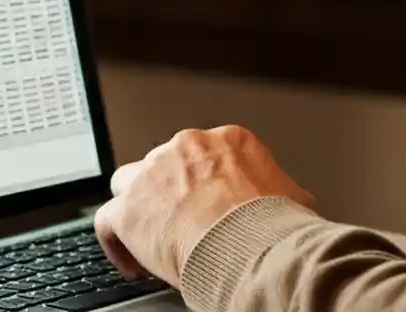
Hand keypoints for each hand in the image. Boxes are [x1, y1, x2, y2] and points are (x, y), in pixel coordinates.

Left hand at [93, 125, 315, 287]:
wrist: (248, 241)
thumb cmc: (272, 224)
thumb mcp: (294, 197)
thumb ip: (284, 192)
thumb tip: (298, 203)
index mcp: (229, 141)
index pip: (204, 154)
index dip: (201, 183)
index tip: (205, 205)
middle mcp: (186, 148)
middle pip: (165, 164)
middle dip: (168, 192)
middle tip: (179, 223)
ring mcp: (153, 174)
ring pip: (128, 184)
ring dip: (137, 207)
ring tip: (149, 237)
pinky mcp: (128, 208)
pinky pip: (106, 220)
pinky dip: (116, 244)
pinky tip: (132, 264)